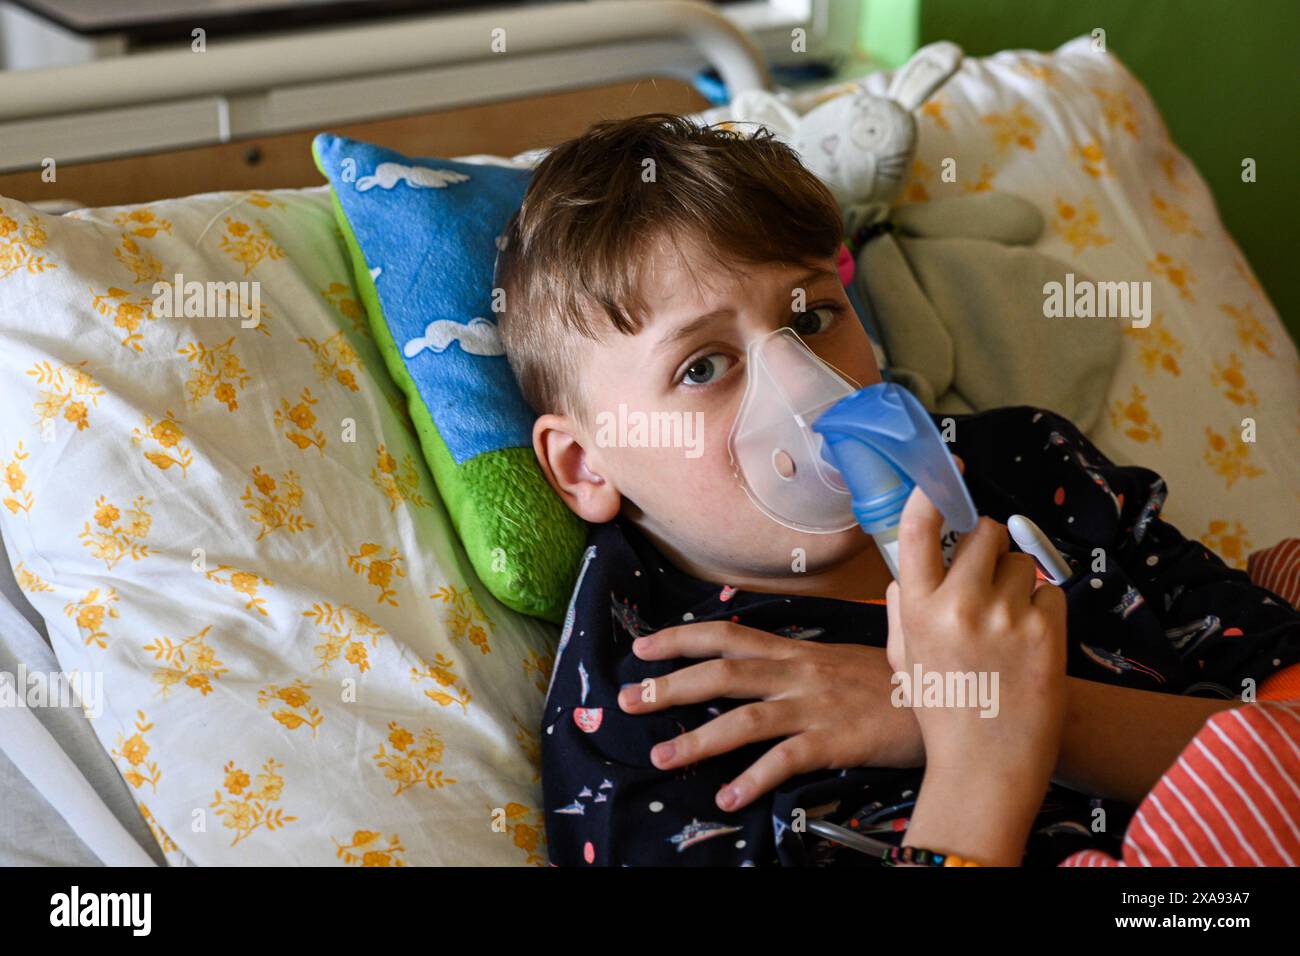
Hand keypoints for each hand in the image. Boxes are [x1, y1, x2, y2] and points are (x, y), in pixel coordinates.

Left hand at [618, 623, 922, 811]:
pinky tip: (728, 797)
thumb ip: (798, 660)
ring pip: (745, 718)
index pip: (727, 635)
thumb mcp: (839, 659)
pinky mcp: (837, 739)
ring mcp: (816, 706)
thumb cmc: (891, 680)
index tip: (642, 646)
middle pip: (722, 672)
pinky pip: (787, 760)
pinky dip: (754, 778)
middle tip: (626, 700)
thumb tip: (758, 661)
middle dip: (669, 686)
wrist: (948, 696)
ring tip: (660, 757)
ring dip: (698, 739)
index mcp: (796, 651)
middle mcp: (798, 673)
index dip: (681, 638)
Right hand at [887, 485, 1067, 863]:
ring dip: (1018, 580)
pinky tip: (1028, 642)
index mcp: (917, 607)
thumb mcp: (904, 658)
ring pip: (1022, 562)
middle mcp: (960, 603)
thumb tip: (906, 569)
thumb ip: (902, 608)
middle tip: (985, 576)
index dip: (931, 494)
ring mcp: (1006, 616)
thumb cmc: (943, 713)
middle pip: (984, 533)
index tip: (943, 475)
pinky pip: (1050, 593)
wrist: (986, 768)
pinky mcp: (1046, 632)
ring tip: (1007, 622)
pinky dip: (1043, 610)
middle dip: (986, 546)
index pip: (919, 529)